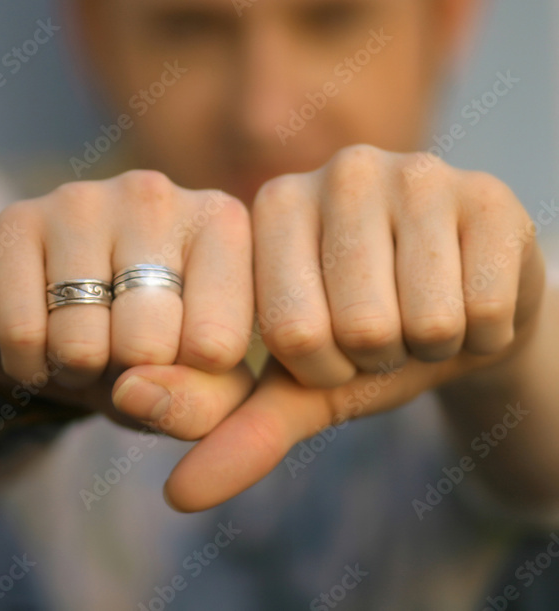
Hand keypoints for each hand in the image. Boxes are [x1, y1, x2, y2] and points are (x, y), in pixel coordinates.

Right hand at [0, 170, 255, 439]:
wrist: (57, 317)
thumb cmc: (151, 344)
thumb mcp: (201, 384)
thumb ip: (203, 404)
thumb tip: (134, 390)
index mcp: (221, 223)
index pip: (216, 345)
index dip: (186, 381)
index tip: (177, 354)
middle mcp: (155, 195)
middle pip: (147, 344)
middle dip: (126, 376)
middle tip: (119, 350)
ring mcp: (81, 201)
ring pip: (81, 343)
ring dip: (76, 372)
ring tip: (82, 340)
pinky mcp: (15, 220)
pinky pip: (23, 335)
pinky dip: (28, 366)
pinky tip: (38, 338)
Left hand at [164, 145, 546, 511]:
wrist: (465, 311)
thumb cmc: (367, 341)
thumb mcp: (299, 386)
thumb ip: (236, 431)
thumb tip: (177, 496)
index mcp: (274, 207)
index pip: (292, 333)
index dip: (323, 368)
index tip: (334, 346)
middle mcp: (340, 172)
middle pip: (362, 326)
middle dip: (380, 358)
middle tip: (386, 331)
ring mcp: (419, 172)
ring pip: (427, 320)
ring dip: (431, 347)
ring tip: (424, 314)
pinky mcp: (491, 193)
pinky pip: (486, 310)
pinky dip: (483, 333)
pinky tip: (470, 299)